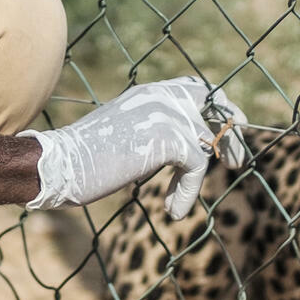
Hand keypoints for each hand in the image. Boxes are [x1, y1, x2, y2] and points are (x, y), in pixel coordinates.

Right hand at [20, 77, 248, 217]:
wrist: (60, 162)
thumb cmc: (81, 156)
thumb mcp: (121, 133)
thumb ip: (148, 132)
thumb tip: (174, 150)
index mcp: (147, 92)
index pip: (194, 88)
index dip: (215, 107)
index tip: (228, 128)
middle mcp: (160, 96)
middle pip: (214, 102)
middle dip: (231, 128)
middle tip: (238, 159)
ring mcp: (166, 115)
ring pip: (209, 138)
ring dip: (210, 168)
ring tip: (192, 196)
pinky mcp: (168, 139)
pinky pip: (197, 166)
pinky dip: (187, 191)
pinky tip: (173, 211)